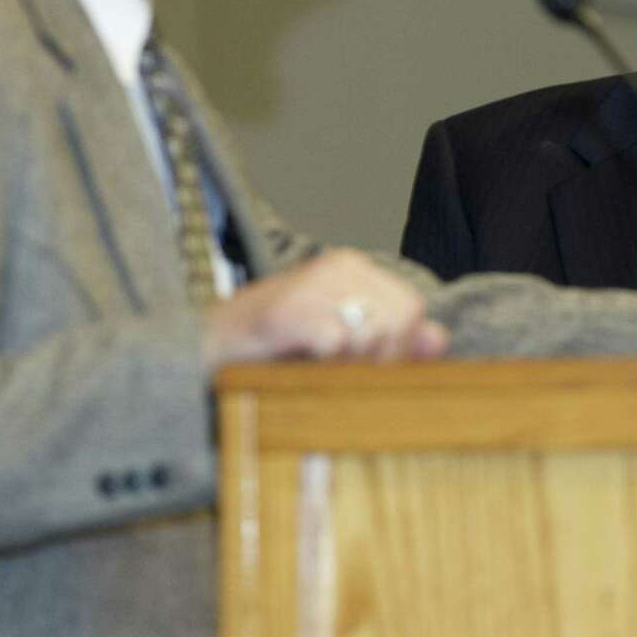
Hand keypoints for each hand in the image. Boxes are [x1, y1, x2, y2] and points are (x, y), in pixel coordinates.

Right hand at [201, 247, 449, 372]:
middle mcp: (337, 266)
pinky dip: (323, 365)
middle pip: (401, 317)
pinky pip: (336, 341)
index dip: (397, 347)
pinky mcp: (285, 309)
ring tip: (314, 367)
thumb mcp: (338, 347)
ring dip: (350, 364)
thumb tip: (439, 338)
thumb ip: (390, 342)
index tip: (361, 367)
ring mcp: (310, 283)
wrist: (196, 355)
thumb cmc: (270, 354)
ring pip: (373, 329)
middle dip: (380, 357)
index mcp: (353, 268)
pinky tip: (297, 367)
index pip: (412, 307)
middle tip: (337, 371)